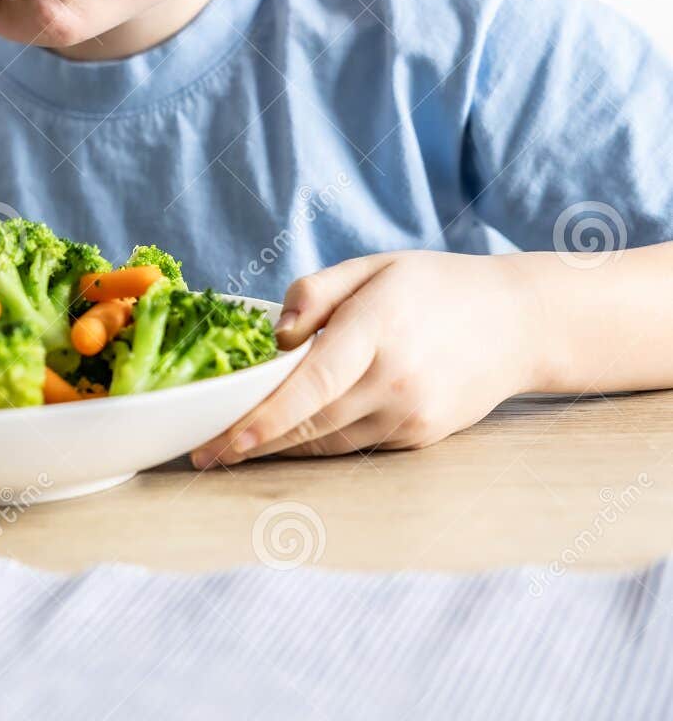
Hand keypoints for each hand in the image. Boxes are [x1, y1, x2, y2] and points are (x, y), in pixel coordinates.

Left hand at [191, 250, 540, 466]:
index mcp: (378, 327)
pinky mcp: (421, 436)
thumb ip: (316, 292)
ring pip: (328, 443)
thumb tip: (274, 337)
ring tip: (232, 450)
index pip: (309, 384)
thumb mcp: (373, 266)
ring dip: (279, 450)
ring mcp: (411, 414)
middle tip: (202, 455)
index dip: (262, 419)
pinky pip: (356, 445)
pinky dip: (318, 444)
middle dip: (251, 443)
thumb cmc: (435, 286)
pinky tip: (288, 440)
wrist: (518, 323)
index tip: (220, 442)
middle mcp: (396, 379)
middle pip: (309, 424)